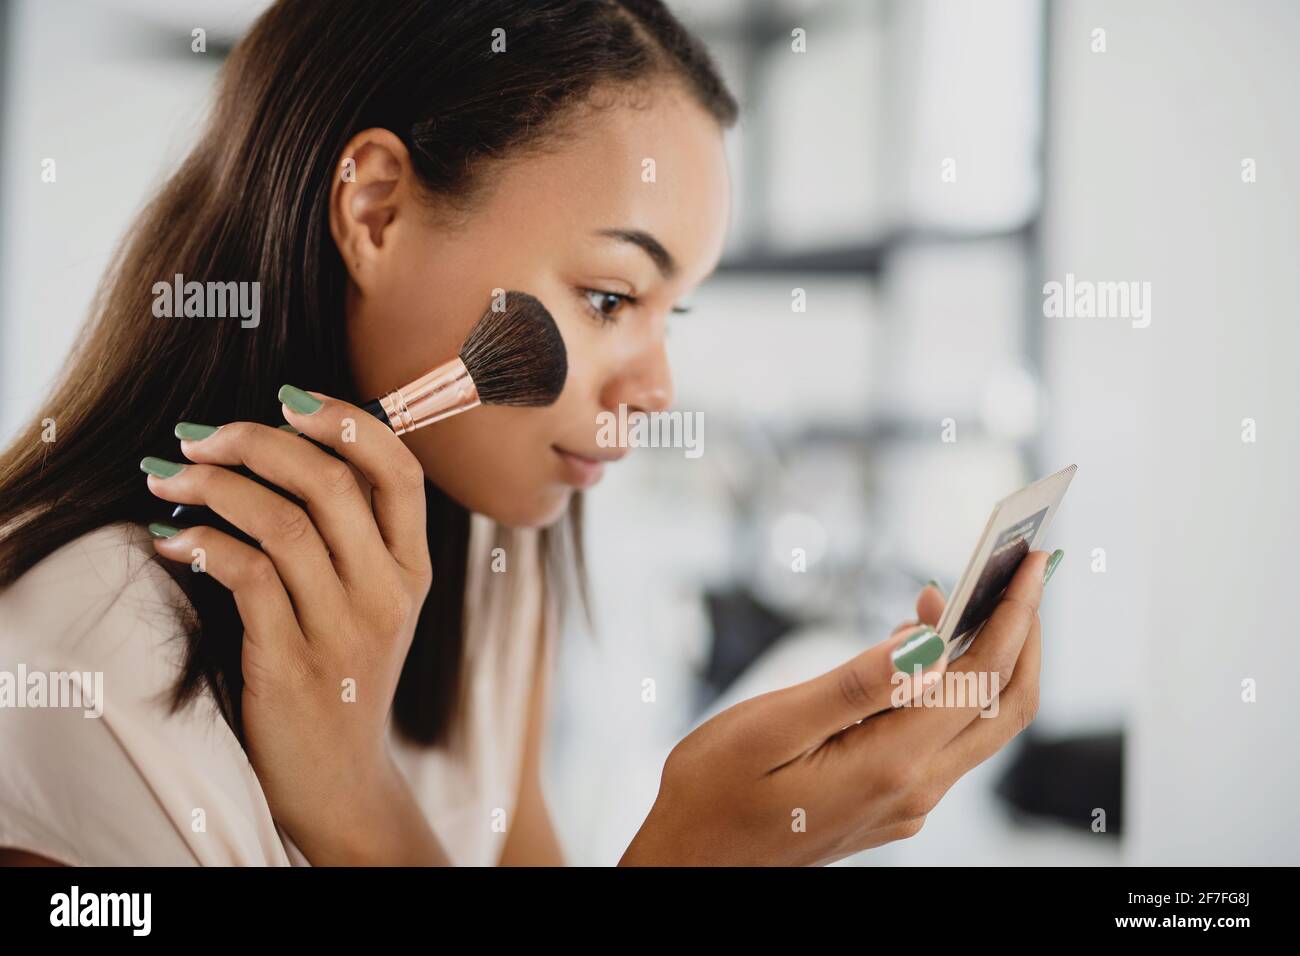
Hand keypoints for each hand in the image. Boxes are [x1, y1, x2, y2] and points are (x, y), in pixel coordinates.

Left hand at [143, 387, 443, 863]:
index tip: (288, 398)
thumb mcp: (371, 605)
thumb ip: (352, 538)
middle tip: (200, 437)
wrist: (338, 779)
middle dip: (258, 442)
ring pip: (284, 524)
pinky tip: (170, 542)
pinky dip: (202, 545)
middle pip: (333, 484)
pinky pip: (248, 578)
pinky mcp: (294, 664)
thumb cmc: (343, 675)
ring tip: (167, 480)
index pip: (400, 471)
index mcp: (413, 570)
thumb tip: (284, 448)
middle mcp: (389, 594)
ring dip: (214, 488)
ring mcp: (345, 632)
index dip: (347, 421)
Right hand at [620, 551, 1048, 865]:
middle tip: (1023, 573)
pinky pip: (942, 740)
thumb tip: (926, 640)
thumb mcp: (771, 727)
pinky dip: (950, 689)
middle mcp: (913, 790)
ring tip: (962, 597)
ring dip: (986, 659)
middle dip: (1023, 635)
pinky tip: (919, 652)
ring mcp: (906, 803)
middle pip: (1002, 706)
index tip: (1032, 564)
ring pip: (977, 726)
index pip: (978, 680)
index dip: (1013, 617)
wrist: (692, 862)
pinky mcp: (891, 804)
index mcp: (889, 765)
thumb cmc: (713, 792)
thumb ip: (854, 686)